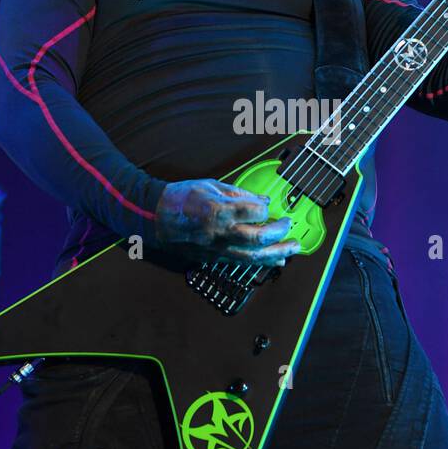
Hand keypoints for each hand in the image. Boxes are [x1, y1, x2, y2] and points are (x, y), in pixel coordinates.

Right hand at [154, 179, 300, 266]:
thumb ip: (239, 194)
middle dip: (280, 232)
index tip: (268, 205)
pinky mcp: (214, 258)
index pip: (256, 211)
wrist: (154, 218)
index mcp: (220, 210)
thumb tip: (263, 199)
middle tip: (289, 225)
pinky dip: (262, 262)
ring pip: (254, 257)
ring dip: (277, 253)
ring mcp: (218, 249)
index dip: (266, 208)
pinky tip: (275, 259)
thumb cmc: (181, 198)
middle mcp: (221, 233)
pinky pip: (242, 262)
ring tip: (293, 249)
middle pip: (259, 238)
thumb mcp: (211, 186)